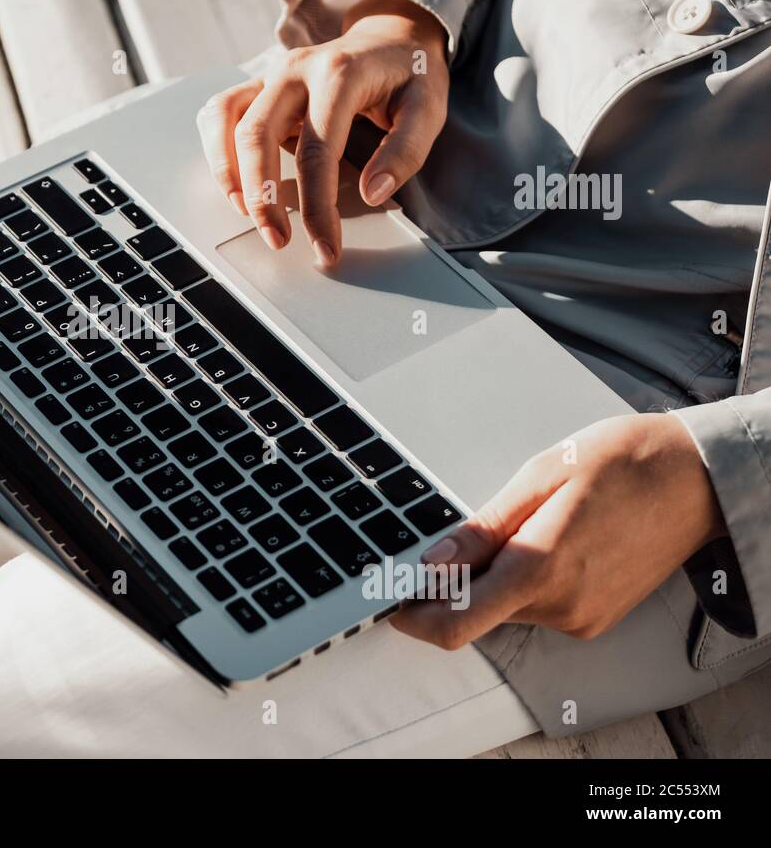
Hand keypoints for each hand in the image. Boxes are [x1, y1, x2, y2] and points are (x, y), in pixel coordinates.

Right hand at [195, 0, 448, 267]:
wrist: (390, 37)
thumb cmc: (408, 75)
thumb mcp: (428, 108)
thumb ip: (404, 151)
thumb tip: (371, 193)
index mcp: (339, 73)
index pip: (317, 151)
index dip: (317, 207)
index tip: (325, 247)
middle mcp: (295, 68)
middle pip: (257, 135)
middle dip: (262, 197)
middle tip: (277, 239)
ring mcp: (271, 73)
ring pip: (226, 119)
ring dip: (228, 171)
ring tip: (246, 211)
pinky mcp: (258, 83)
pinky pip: (219, 111)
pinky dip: (217, 148)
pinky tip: (234, 180)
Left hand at [392, 413, 726, 647]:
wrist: (696, 479)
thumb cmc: (622, 462)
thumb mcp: (538, 478)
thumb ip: (481, 530)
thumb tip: (431, 563)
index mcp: (540, 569)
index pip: (456, 624)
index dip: (414, 616)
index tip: (391, 597)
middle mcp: (561, 607)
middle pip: (476, 613)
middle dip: (455, 583)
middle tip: (458, 539)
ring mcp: (581, 618)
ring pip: (505, 608)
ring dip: (494, 577)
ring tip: (525, 524)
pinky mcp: (594, 619)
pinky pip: (537, 607)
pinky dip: (525, 581)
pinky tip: (548, 539)